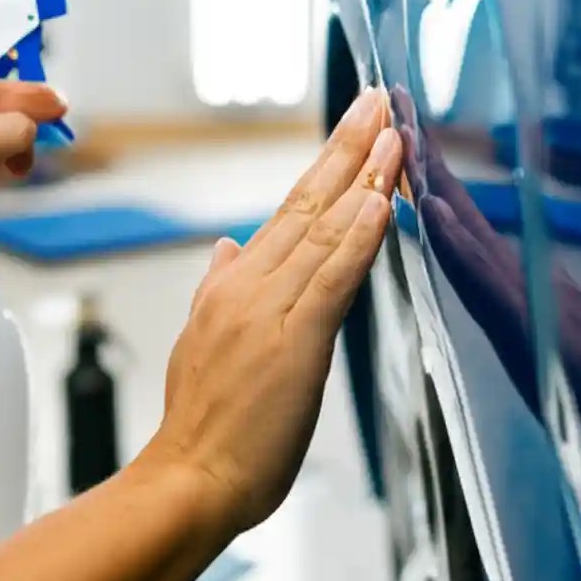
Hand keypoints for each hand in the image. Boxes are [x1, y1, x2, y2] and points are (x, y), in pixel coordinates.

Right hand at [150, 88, 400, 535]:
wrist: (186, 482)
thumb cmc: (204, 425)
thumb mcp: (202, 341)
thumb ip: (218, 289)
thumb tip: (226, 248)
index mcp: (235, 285)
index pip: (290, 209)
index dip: (328, 164)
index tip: (357, 124)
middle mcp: (251, 285)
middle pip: (308, 202)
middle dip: (349, 147)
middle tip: (380, 99)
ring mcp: (271, 311)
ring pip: (324, 230)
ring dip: (364, 177)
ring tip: (394, 132)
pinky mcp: (295, 344)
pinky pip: (331, 280)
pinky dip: (357, 240)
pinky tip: (380, 203)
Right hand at [411, 90, 580, 465]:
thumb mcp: (549, 316)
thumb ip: (515, 282)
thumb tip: (494, 247)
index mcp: (503, 273)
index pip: (459, 207)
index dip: (430, 162)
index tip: (404, 114)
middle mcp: (498, 277)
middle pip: (451, 206)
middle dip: (422, 152)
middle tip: (391, 100)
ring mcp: (506, 296)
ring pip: (458, 231)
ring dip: (427, 184)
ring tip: (397, 140)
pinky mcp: (519, 318)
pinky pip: (479, 270)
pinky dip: (453, 240)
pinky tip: (431, 211)